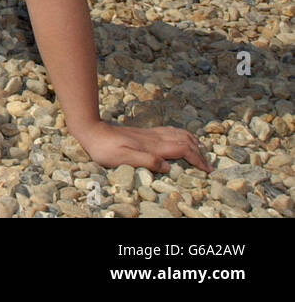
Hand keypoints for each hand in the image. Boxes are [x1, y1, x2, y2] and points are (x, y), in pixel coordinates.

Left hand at [71, 120, 211, 174]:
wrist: (92, 131)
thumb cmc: (106, 148)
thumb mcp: (124, 158)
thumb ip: (147, 161)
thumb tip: (167, 167)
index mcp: (153, 146)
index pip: (183, 149)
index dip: (198, 159)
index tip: (208, 170)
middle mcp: (155, 138)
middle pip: (185, 140)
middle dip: (200, 152)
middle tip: (208, 166)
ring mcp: (151, 134)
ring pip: (179, 134)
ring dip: (193, 142)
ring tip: (200, 153)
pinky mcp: (145, 133)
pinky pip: (170, 132)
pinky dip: (182, 136)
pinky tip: (180, 141)